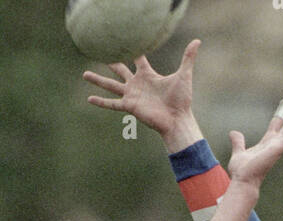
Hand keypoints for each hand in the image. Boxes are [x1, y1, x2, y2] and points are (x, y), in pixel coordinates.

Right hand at [85, 39, 201, 149]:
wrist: (177, 119)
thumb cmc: (181, 100)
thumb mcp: (183, 75)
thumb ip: (188, 58)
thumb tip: (197, 41)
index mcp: (148, 75)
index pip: (137, 58)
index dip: (132, 48)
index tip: (123, 39)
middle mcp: (137, 84)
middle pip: (120, 69)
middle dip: (110, 61)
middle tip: (99, 52)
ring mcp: (132, 95)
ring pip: (110, 85)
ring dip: (97, 80)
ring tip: (84, 74)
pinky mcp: (129, 106)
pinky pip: (112, 103)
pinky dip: (100, 102)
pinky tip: (89, 99)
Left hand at [227, 100, 282, 191]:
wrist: (243, 181)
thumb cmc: (242, 172)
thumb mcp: (238, 152)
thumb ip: (238, 142)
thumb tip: (234, 133)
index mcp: (267, 143)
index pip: (277, 124)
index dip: (282, 111)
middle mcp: (275, 144)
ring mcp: (278, 147)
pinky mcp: (277, 150)